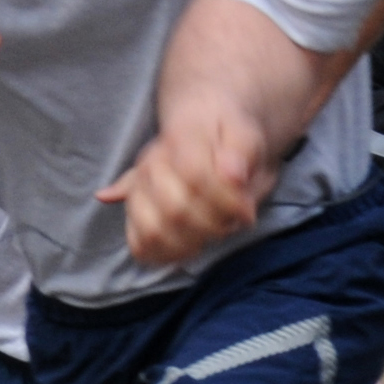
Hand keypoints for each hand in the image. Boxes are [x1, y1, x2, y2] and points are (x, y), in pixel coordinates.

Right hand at [102, 101, 273, 267]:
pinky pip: (138, 242)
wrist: (207, 128)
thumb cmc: (229, 137)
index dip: (225, 203)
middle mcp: (152, 162)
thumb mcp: (246, 135)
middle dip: (211, 226)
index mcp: (180, 138)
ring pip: (152, 230)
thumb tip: (233, 175)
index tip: (248, 214)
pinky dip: (162, 254)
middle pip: (174, 210)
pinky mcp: (135, 209)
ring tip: (210, 237)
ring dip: (188, 244)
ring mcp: (139, 187)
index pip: (195, 178)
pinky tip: (187, 250)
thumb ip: (242, 151)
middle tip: (231, 224)